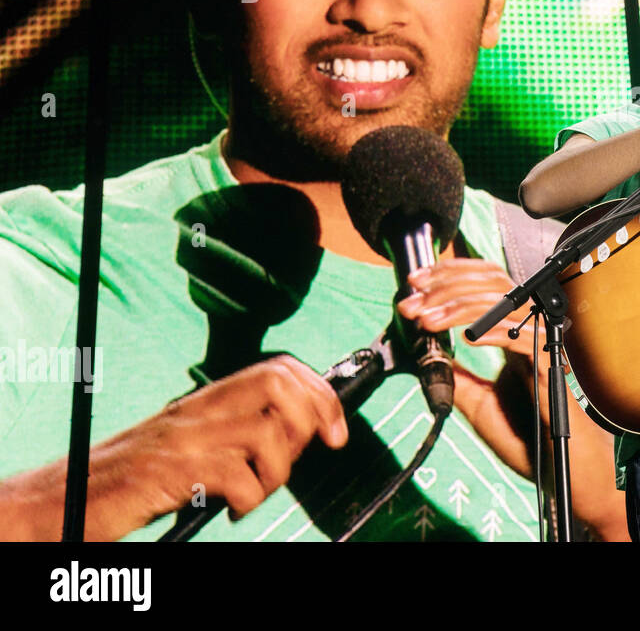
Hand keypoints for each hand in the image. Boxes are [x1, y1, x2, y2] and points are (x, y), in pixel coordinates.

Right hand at [0, 355, 347, 540]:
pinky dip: (248, 498)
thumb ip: (235, 430)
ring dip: (277, 471)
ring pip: (265, 433)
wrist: (65, 497)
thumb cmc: (132, 477)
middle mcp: (198, 410)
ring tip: (255, 493)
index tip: (336, 430)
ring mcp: (184, 438)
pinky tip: (232, 509)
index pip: (278, 368)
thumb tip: (297, 434)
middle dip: (307, 421)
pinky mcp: (168, 471)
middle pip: (279, 385)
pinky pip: (236, 476)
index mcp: (206, 400)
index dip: (320, 394)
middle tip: (298, 457)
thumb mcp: (191, 441)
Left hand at [398, 260, 628, 538]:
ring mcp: (540, 349)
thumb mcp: (477, 404)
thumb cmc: (528, 440)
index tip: (416, 284)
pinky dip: (493, 333)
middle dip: (448, 286)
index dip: (450, 277)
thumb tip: (425, 354)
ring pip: (506, 305)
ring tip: (429, 321)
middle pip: (494, 283)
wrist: (561, 474)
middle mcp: (527, 335)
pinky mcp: (550, 372)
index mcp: (511, 337)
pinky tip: (467, 339)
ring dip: (461, 308)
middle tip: (414, 302)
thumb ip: (456, 377)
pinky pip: (523, 341)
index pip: (484, 287)